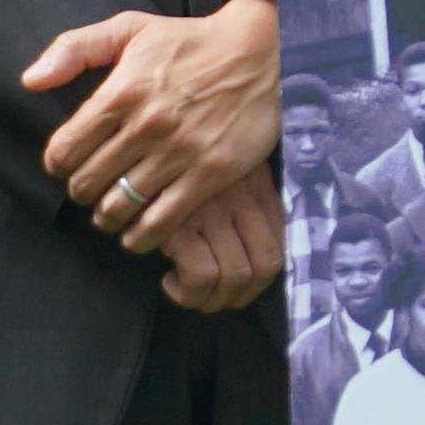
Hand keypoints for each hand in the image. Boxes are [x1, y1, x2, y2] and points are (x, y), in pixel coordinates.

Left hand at [29, 0, 280, 257]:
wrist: (266, 50)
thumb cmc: (192, 42)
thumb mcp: (132, 28)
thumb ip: (74, 48)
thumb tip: (30, 82)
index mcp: (122, 91)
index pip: (63, 151)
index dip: (60, 164)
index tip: (72, 164)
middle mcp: (147, 124)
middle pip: (86, 184)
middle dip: (83, 191)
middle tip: (95, 188)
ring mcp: (180, 151)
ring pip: (117, 208)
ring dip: (108, 217)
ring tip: (114, 210)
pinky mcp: (210, 173)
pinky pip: (159, 223)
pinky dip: (140, 235)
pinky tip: (140, 229)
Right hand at [157, 153, 287, 313]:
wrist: (147, 126)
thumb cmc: (184, 150)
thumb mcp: (226, 162)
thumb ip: (242, 194)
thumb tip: (244, 245)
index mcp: (258, 188)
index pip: (277, 247)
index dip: (257, 280)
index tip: (232, 287)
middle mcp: (242, 201)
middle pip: (262, 269)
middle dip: (236, 297)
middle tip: (207, 297)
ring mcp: (213, 213)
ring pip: (233, 278)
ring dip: (208, 299)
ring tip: (183, 290)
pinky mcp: (179, 223)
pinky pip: (200, 277)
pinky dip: (186, 291)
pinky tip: (168, 280)